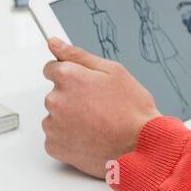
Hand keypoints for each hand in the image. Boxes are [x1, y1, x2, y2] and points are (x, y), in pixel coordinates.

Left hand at [41, 37, 159, 178]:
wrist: (139, 147)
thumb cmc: (132, 110)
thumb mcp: (114, 72)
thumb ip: (79, 55)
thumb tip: (55, 43)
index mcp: (68, 77)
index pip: (51, 68)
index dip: (71, 75)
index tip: (83, 85)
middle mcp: (55, 99)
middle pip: (55, 93)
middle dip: (72, 97)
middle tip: (99, 106)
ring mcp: (53, 124)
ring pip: (56, 116)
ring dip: (70, 118)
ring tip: (97, 123)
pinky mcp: (54, 146)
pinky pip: (56, 137)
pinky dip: (69, 137)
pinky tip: (90, 136)